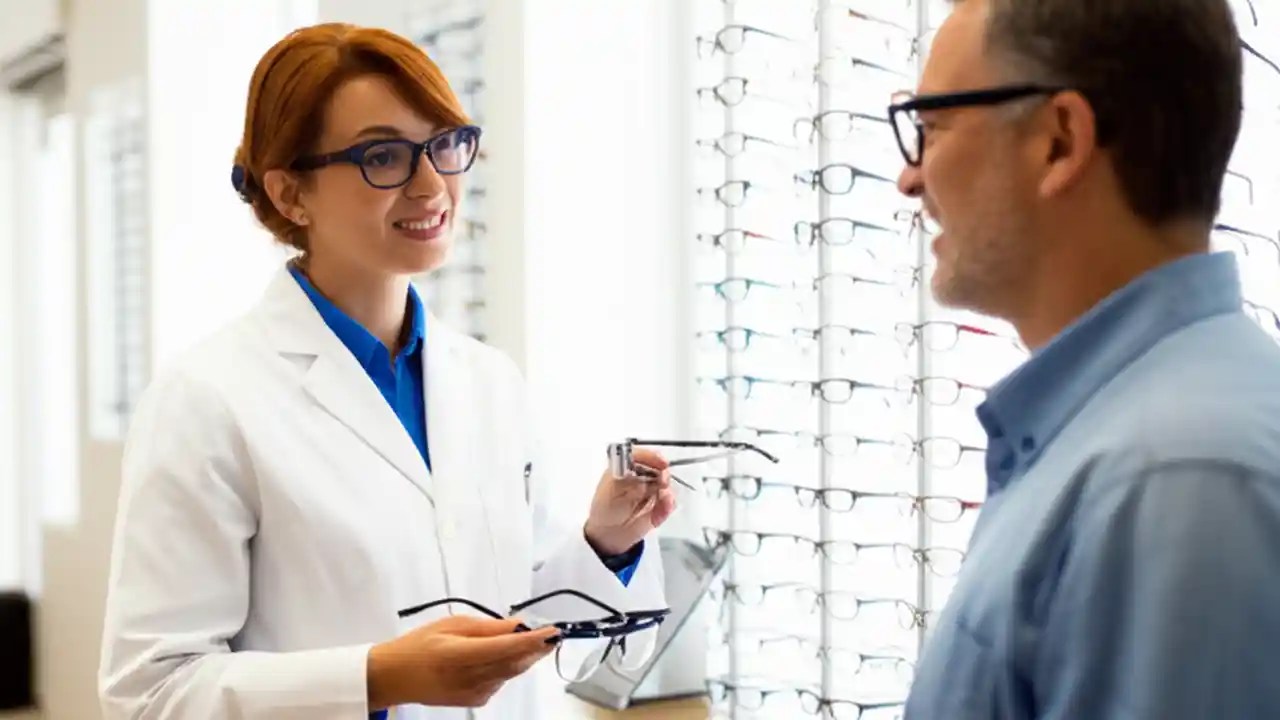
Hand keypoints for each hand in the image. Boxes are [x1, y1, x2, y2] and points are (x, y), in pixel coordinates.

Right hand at [367, 615, 558, 708]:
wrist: (396, 677)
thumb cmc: (420, 644)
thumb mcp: (451, 625)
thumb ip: (487, 627)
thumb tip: (518, 624)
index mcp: (459, 655)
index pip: (505, 648)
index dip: (532, 640)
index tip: (553, 631)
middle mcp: (468, 678)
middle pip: (514, 663)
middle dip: (535, 649)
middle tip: (550, 635)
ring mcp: (473, 693)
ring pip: (510, 673)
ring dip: (522, 658)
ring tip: (522, 642)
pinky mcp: (475, 701)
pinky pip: (500, 682)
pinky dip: (506, 669)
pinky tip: (494, 659)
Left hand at [584, 448, 677, 555]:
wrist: (609, 535)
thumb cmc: (605, 510)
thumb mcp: (610, 494)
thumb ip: (628, 484)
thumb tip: (646, 482)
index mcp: (626, 469)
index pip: (640, 456)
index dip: (651, 456)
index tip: (662, 463)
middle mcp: (641, 477)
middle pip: (658, 468)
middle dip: (663, 474)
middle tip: (663, 482)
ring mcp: (652, 491)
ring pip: (667, 486)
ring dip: (667, 492)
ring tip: (662, 502)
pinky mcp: (659, 506)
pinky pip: (669, 503)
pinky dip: (668, 506)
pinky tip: (661, 512)